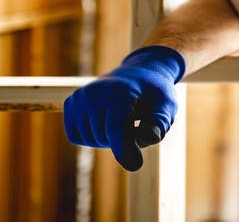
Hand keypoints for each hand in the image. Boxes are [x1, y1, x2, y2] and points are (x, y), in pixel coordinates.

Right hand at [63, 45, 185, 170]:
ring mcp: (80, 97)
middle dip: (122, 140)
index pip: (116, 129)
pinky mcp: (71, 103)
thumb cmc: (155, 93)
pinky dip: (91, 137)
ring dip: (107, 139)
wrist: (139, 73)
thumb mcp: (167, 105)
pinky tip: (105, 122)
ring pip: (89, 139)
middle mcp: (94, 92)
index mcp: (119, 91)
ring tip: (122, 120)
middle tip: (136, 123)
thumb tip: (147, 139)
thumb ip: (159, 124)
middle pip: (103, 138)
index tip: (136, 165)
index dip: (125, 150)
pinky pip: (76, 136)